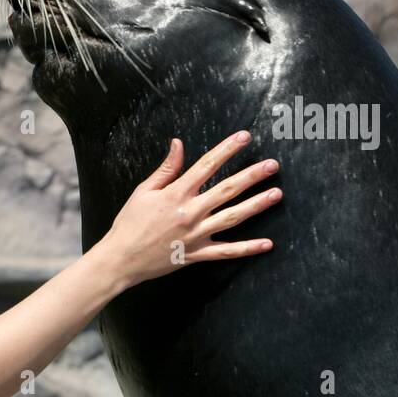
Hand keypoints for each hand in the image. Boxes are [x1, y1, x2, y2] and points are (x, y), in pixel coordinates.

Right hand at [96, 130, 280, 289]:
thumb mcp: (143, 192)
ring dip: (256, 205)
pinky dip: (247, 249)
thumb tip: (178, 144)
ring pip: (232, 217)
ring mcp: (195, 234)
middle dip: (251, 175)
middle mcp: (189, 212)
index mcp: (176, 194)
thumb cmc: (129, 223)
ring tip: (276, 194)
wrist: (121, 258)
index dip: (227, 150)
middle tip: (272, 165)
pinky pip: (226, 252)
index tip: (244, 137)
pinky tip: (267, 244)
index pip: (206, 166)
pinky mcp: (197, 254)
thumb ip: (165, 169)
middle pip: (227, 190)